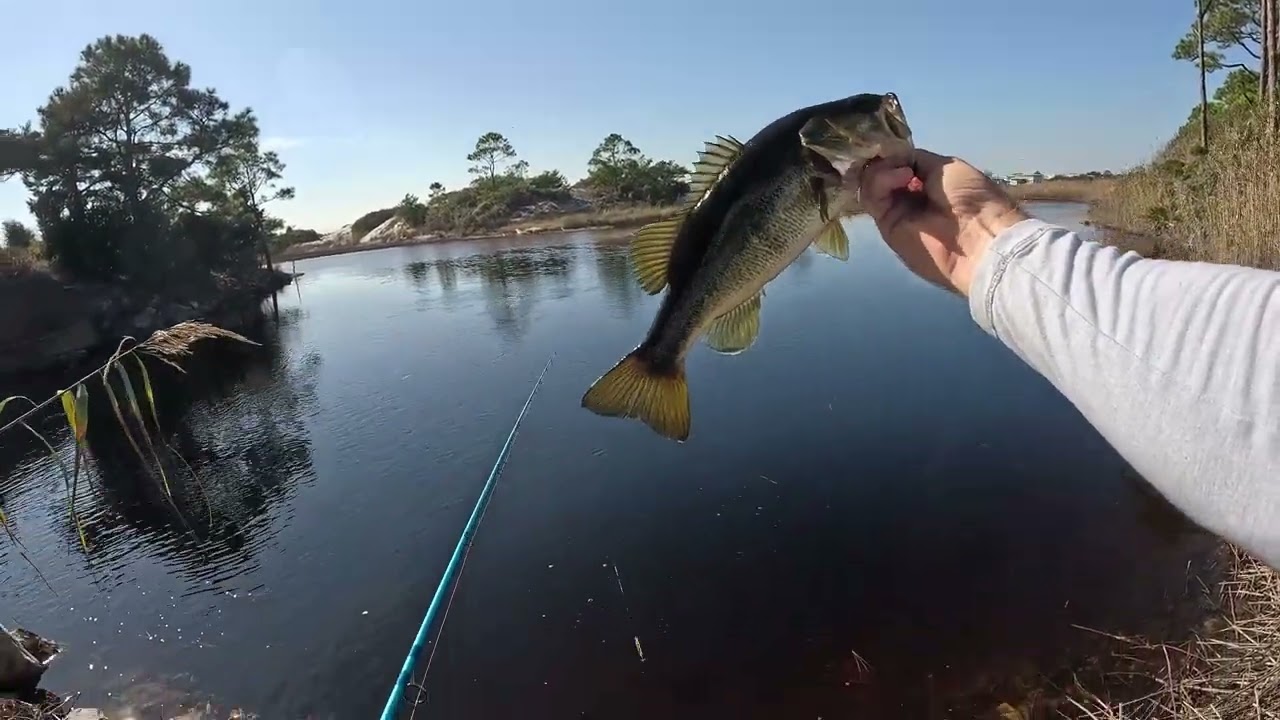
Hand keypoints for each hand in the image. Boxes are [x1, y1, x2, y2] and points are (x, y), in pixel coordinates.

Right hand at [858, 149, 1027, 296]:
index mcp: (927, 182)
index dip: (890, 152)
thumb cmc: (970, 197)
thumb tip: (892, 158)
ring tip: (904, 171)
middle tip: (888, 154)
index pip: (897, 163)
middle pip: (879, 173)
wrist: (977, 238)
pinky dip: (881, 180)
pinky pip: (872, 198)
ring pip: (871, 184)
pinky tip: (902, 177)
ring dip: (882, 169)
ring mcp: (895, 212)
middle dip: (881, 159)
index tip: (888, 143)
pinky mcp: (885, 226)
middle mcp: (908, 196)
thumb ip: (915, 160)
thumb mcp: (946, 166)